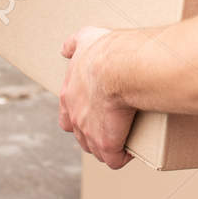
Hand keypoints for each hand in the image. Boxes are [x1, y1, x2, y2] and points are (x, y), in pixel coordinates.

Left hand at [59, 26, 134, 168]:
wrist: (119, 67)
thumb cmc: (108, 51)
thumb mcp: (87, 39)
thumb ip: (75, 43)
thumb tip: (65, 50)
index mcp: (69, 95)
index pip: (67, 115)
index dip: (82, 116)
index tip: (98, 111)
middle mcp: (74, 116)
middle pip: (81, 135)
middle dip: (95, 134)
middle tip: (114, 126)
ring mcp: (88, 132)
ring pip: (96, 149)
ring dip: (109, 147)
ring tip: (125, 139)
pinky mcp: (106, 143)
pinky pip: (114, 159)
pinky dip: (123, 157)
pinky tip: (133, 149)